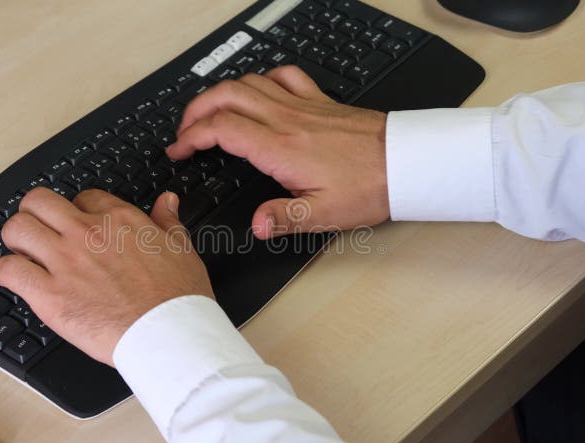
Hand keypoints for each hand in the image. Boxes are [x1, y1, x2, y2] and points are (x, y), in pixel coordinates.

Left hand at [0, 188, 213, 365]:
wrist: (168, 334)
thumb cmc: (177, 297)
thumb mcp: (182, 248)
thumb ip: (168, 221)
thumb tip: (167, 202)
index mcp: (119, 220)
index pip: (83, 197)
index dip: (77, 210)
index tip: (78, 225)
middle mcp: (86, 233)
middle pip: (38, 202)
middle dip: (35, 213)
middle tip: (40, 230)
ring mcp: (64, 262)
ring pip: (16, 229)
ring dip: (16, 239)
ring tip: (24, 253)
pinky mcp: (48, 294)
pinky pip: (7, 270)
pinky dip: (5, 273)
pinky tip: (15, 279)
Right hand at [168, 66, 388, 238]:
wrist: (405, 162)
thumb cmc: (369, 186)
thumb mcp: (324, 214)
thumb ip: (283, 218)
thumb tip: (255, 225)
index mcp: (280, 148)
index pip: (221, 129)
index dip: (191, 137)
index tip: (178, 150)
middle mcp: (287, 119)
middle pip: (226, 96)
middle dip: (195, 110)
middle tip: (184, 130)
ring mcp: (302, 105)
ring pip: (248, 82)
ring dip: (220, 93)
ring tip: (208, 111)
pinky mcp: (319, 101)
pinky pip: (284, 75)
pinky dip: (262, 78)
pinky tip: (258, 90)